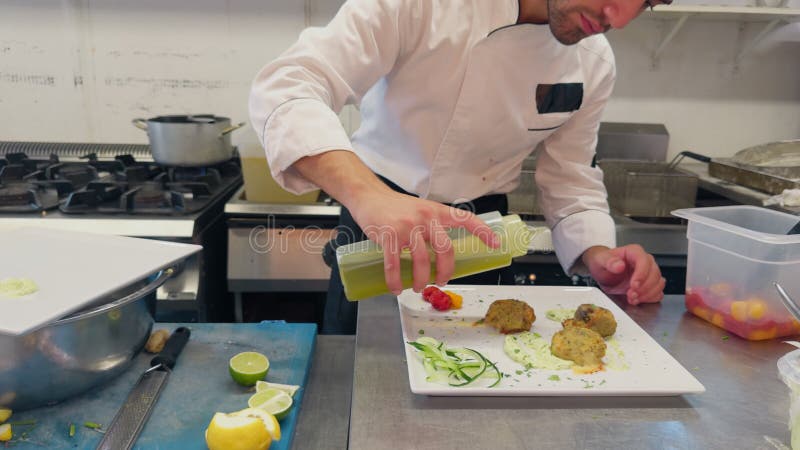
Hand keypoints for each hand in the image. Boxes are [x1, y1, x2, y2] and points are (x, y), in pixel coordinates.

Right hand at [350, 190, 499, 294]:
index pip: (466, 218)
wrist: (369, 196)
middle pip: (445, 249)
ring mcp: (407, 225)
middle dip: (445, 271)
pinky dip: (395, 280)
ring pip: (420, 259)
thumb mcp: (421, 211)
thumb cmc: (396, 208)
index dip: (483, 231)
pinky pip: (394, 263)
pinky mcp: (388, 234)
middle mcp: (426, 217)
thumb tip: (444, 257)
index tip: (495, 244)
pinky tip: (395, 288)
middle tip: (440, 282)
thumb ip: (434, 227)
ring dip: (419, 280)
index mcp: (437, 211)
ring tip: (416, 287)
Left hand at [581, 244, 664, 304]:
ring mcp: (648, 273)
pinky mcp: (649, 285)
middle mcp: (645, 261)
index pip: (644, 261)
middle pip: (654, 273)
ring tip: (632, 298)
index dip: (641, 274)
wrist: (603, 273)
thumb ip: (609, 262)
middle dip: (643, 287)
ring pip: (658, 283)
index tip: (634, 285)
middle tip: (630, 294)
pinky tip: (637, 300)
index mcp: (634, 252)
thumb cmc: (603, 263)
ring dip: (647, 294)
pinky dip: (650, 298)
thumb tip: (619, 265)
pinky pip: (658, 292)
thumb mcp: (600, 260)